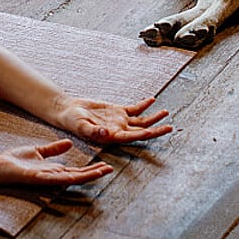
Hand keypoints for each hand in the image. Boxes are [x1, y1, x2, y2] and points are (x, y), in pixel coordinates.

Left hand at [0, 140, 112, 185]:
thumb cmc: (15, 161)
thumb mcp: (38, 151)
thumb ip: (53, 149)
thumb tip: (69, 143)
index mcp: (54, 170)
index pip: (78, 170)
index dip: (92, 168)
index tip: (106, 164)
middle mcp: (52, 177)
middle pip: (78, 176)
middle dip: (94, 173)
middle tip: (110, 170)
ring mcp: (45, 179)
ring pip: (69, 179)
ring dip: (85, 177)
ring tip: (99, 173)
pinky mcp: (35, 178)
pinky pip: (52, 179)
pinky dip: (64, 178)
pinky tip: (74, 176)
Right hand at [55, 95, 171, 144]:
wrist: (69, 111)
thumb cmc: (73, 121)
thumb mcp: (81, 126)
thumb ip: (93, 131)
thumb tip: (106, 133)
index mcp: (112, 137)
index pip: (130, 137)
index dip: (142, 135)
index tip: (152, 132)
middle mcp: (119, 130)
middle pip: (141, 131)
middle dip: (156, 130)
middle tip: (170, 128)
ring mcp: (120, 121)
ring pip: (141, 121)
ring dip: (154, 118)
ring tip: (166, 112)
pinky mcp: (118, 111)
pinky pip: (134, 109)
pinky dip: (143, 105)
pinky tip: (152, 100)